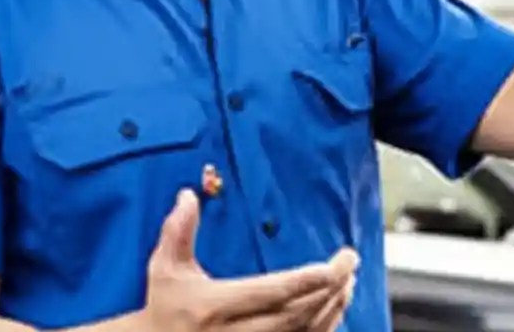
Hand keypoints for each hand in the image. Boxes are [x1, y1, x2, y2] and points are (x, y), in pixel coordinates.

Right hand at [137, 189, 357, 331]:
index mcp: (212, 307)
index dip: (305, 281)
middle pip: (294, 315)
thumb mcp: (165, 269)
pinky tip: (334, 308)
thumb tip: (189, 195)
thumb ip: (178, 231)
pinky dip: (323, 328)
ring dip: (331, 309)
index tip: (332, 266)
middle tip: (349, 264)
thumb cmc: (165, 307)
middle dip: (328, 290)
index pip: (269, 294)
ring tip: (347, 282)